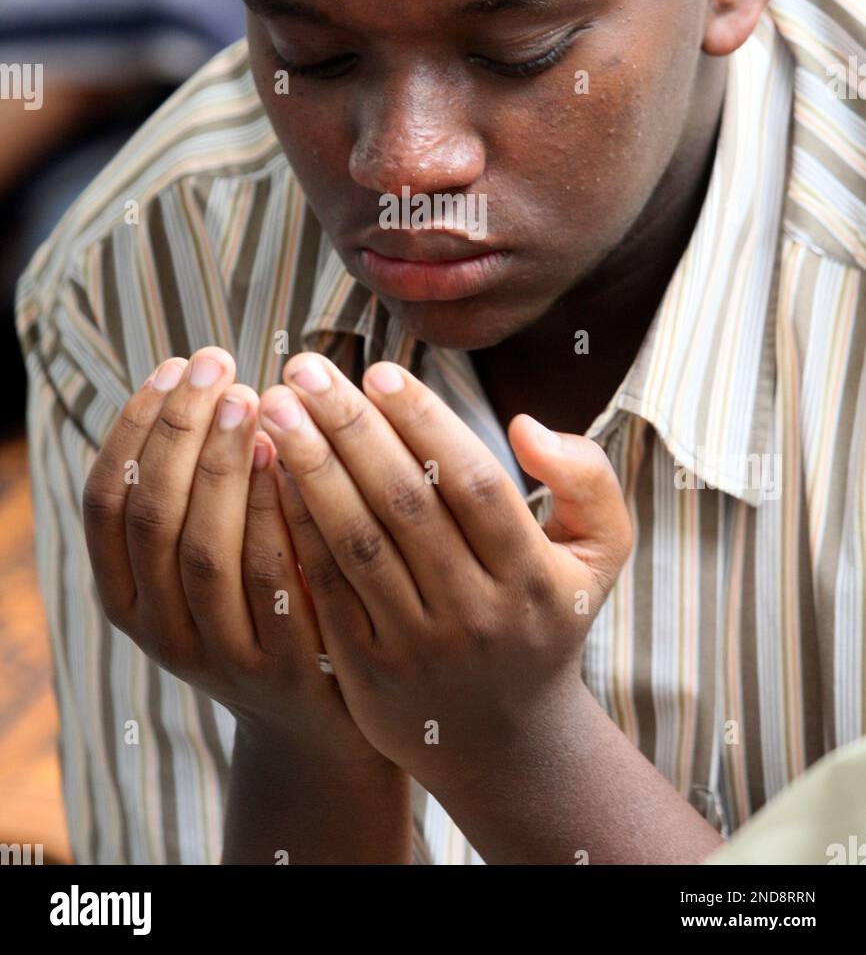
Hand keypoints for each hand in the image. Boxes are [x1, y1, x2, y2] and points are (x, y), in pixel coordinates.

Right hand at [82, 346, 384, 766]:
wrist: (317, 714)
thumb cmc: (263, 602)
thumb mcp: (209, 558)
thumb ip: (196, 490)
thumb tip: (202, 375)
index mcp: (126, 595)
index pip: (106, 503)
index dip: (134, 428)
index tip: (173, 366)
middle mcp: (159, 630)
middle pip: (153, 518)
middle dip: (180, 431)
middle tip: (219, 364)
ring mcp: (219, 655)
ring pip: (206, 551)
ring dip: (225, 466)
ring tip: (254, 398)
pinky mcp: (282, 668)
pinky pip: (274, 582)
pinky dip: (277, 515)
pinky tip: (294, 460)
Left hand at [258, 354, 632, 803]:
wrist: (508, 745)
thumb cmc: (546, 620)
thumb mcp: (598, 555)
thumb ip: (586, 479)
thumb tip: (524, 425)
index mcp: (532, 577)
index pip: (474, 482)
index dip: (425, 423)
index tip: (378, 370)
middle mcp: (476, 614)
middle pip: (404, 504)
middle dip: (349, 427)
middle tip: (304, 368)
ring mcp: (418, 647)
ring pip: (356, 542)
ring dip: (310, 468)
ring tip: (276, 409)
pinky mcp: (367, 672)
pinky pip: (324, 587)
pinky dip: (295, 528)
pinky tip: (270, 476)